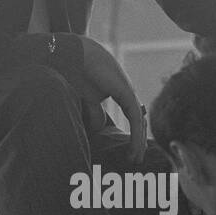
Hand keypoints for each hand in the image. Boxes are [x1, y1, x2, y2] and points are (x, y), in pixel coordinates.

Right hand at [80, 38, 147, 163]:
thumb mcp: (88, 100)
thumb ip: (94, 113)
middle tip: (136, 159)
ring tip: (136, 158)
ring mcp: (129, 93)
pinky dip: (136, 134)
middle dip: (138, 141)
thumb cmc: (80, 73)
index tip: (132, 151)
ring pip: (138, 122)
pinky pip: (134, 118)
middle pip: (138, 121)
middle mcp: (128, 93)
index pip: (133, 117)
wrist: (77, 55)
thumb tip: (98, 129)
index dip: (134, 134)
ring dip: (138, 142)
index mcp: (121, 93)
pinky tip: (135, 148)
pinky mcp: (126, 94)